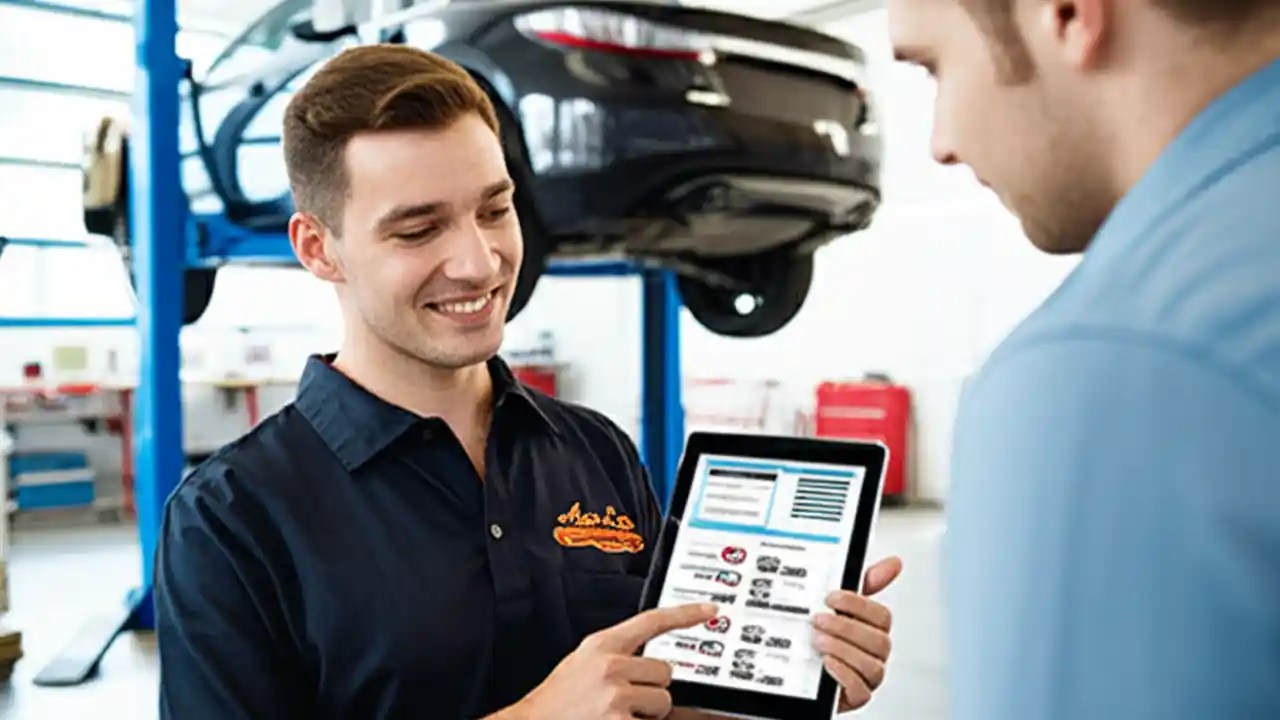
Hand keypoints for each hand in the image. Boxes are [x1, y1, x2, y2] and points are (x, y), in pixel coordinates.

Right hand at [502, 602, 718, 719]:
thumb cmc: (557, 700)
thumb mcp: (582, 663)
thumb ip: (614, 657)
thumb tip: (649, 664)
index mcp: (601, 646)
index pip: (651, 621)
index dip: (686, 614)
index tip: (710, 610)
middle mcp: (610, 666)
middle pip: (665, 671)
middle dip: (651, 688)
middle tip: (624, 699)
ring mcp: (616, 695)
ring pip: (663, 701)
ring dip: (647, 713)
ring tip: (615, 715)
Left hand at [811, 556, 902, 712]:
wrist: (797, 671)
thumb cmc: (824, 634)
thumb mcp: (838, 606)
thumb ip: (863, 584)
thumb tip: (895, 562)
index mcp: (874, 630)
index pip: (881, 616)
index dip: (857, 604)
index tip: (830, 597)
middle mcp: (875, 654)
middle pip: (879, 641)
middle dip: (846, 627)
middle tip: (818, 620)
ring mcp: (868, 677)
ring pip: (872, 666)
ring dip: (842, 650)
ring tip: (817, 641)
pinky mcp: (856, 697)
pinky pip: (861, 691)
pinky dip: (844, 675)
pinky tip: (827, 663)